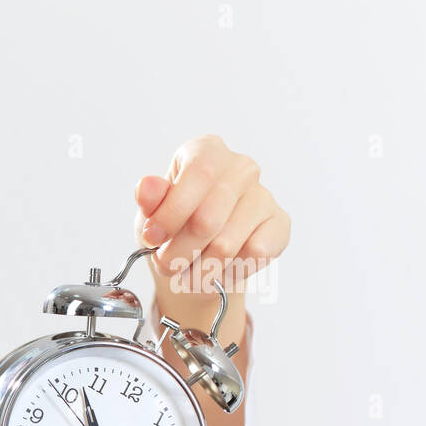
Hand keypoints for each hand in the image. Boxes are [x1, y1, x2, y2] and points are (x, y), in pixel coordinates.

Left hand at [133, 134, 289, 321]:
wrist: (196, 255)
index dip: (171, 213)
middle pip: (208, 219)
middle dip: (178, 253)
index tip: (151, 239)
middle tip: (166, 266)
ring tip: (188, 272)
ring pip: (226, 245)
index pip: (198, 174)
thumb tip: (146, 186)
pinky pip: (254, 255)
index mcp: (206, 152)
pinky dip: (227, 273)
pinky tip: (217, 271)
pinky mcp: (279, 223)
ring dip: (199, 270)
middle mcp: (240, 167)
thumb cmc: (172, 226)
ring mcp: (263, 195)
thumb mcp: (151, 213)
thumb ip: (149, 200)